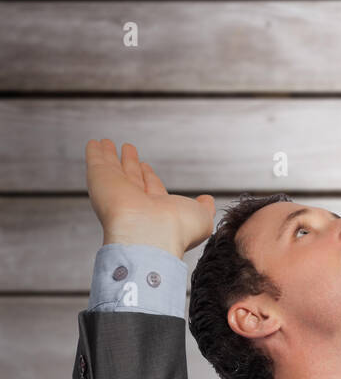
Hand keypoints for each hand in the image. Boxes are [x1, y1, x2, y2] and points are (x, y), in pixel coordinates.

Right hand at [85, 139, 215, 259]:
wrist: (148, 235)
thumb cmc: (176, 231)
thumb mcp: (201, 218)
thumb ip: (205, 208)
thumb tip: (208, 200)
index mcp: (157, 210)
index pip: (152, 188)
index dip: (149, 177)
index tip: (146, 167)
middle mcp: (136, 202)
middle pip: (132, 178)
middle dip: (130, 164)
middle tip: (128, 150)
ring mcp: (117, 191)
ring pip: (114, 169)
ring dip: (111, 156)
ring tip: (108, 143)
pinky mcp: (101, 179)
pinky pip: (96, 162)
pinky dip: (94, 152)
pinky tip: (94, 143)